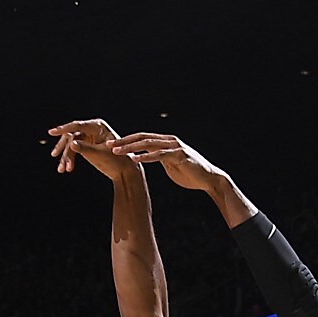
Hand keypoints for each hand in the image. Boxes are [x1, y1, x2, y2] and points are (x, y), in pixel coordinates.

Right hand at [47, 118, 136, 180]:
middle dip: (65, 149)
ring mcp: (87, 137)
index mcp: (97, 126)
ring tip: (62, 170)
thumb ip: (85, 148)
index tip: (52, 132)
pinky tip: (65, 168)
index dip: (63, 129)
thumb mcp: (100, 155)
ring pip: (70, 144)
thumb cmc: (116, 160)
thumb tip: (71, 144)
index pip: (77, 126)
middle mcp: (91, 129)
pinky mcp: (85, 145)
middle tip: (56, 157)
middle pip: (71, 136)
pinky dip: (69, 159)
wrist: (123, 170)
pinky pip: (72, 150)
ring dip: (66, 157)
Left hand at [110, 132, 229, 195]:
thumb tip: (146, 158)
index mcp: (166, 142)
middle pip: (142, 137)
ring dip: (131, 147)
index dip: (126, 140)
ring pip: (149, 144)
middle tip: (109, 145)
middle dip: (124, 141)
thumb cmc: (190, 174)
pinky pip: (160, 155)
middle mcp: (169, 140)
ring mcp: (175, 147)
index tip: (111, 145)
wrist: (209, 179)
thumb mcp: (170, 165)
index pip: (142, 138)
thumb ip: (159, 158)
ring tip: (118, 151)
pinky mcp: (180, 156)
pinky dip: (147, 157)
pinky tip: (135, 159)